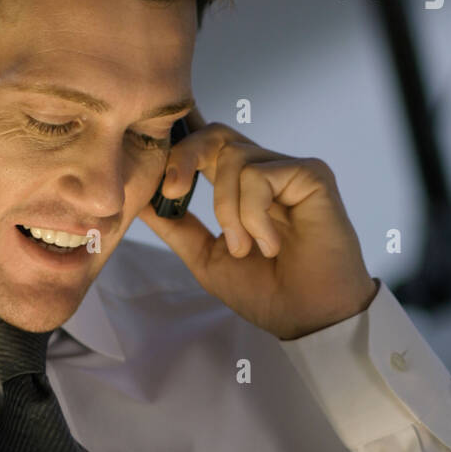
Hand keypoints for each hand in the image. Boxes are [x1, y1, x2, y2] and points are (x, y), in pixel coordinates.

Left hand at [139, 107, 378, 340]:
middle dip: (184, 156)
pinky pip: (258, 176)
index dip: (177, 150)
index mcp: (239, 188)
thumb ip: (177, 227)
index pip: (204, 147)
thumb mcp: (206, 258)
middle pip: (215, 134)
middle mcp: (264, 171)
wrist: (307, 317)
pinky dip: (253, 216)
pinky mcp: (310, 174)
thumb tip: (140, 200)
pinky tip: (270, 244)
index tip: (160, 184)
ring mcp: (288, 170)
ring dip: (227, 211)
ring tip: (246, 248)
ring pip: (232, 158)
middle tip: (171, 193)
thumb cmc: (265, 292)